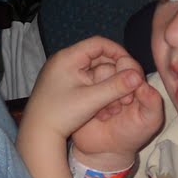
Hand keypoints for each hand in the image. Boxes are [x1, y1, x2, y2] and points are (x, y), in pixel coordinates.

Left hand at [16, 37, 153, 177]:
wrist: (38, 134)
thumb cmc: (61, 114)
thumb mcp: (92, 100)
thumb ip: (116, 87)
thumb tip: (139, 77)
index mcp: (67, 57)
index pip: (99, 43)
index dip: (119, 52)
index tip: (131, 67)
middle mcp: (64, 61)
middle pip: (98, 57)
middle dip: (115, 71)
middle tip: (129, 84)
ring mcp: (63, 73)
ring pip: (94, 71)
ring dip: (108, 83)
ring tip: (118, 99)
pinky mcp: (63, 85)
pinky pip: (87, 81)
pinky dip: (98, 90)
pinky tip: (105, 105)